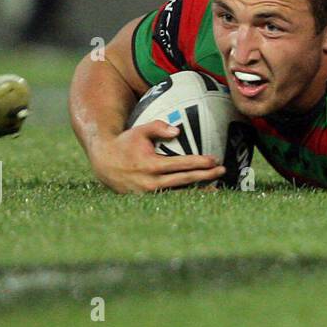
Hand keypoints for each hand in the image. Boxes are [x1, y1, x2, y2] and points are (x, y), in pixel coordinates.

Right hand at [90, 119, 223, 192]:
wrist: (104, 163)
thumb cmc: (126, 143)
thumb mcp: (140, 130)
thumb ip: (158, 127)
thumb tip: (178, 131)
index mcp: (151, 165)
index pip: (181, 165)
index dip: (199, 163)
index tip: (214, 159)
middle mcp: (151, 182)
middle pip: (185, 180)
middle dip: (205, 176)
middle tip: (222, 170)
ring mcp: (149, 193)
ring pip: (180, 193)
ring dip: (199, 190)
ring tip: (217, 187)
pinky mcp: (147, 199)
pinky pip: (171, 198)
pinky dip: (186, 196)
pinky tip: (200, 194)